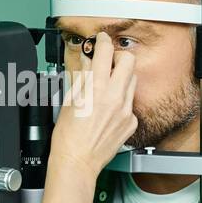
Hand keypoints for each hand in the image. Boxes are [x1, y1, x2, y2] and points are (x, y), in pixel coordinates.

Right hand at [49, 31, 136, 181]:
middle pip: (128, 61)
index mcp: (96, 88)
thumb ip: (81, 78)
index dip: (103, 41)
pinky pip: (131, 103)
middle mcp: (115, 96)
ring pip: (133, 81)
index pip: (105, 52)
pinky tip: (110, 109)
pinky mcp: (132, 122)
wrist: (78, 162)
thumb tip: (86, 64)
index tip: (101, 40)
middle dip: (119, 57)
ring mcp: (126, 110)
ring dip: (122, 78)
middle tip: (109, 61)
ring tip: (108, 87)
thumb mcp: (69, 101)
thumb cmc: (69, 137)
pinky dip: (122, 101)